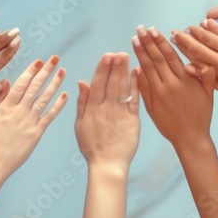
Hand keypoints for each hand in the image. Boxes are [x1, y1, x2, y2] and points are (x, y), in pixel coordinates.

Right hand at [0, 56, 68, 182]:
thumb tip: (5, 82)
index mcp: (5, 107)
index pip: (21, 84)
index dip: (31, 71)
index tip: (39, 61)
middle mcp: (19, 112)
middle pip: (34, 87)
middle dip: (46, 71)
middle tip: (55, 58)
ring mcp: (29, 122)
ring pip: (44, 99)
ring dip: (54, 84)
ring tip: (62, 71)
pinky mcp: (36, 134)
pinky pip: (49, 117)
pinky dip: (58, 106)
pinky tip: (65, 95)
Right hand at [75, 53, 139, 174]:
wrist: (108, 165)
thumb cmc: (92, 146)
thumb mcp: (80, 125)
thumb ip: (82, 102)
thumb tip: (81, 82)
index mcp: (92, 109)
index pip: (97, 84)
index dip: (102, 69)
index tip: (106, 55)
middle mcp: (106, 109)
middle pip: (111, 83)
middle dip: (115, 66)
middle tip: (119, 52)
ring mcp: (120, 114)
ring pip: (122, 88)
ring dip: (124, 71)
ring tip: (127, 56)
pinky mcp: (132, 120)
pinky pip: (134, 100)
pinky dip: (136, 86)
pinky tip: (137, 73)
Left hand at [131, 26, 213, 151]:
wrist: (190, 139)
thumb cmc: (201, 116)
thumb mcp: (209, 94)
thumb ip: (206, 76)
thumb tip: (204, 61)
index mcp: (185, 80)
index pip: (170, 55)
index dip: (161, 41)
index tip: (153, 30)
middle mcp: (171, 84)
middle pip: (156, 59)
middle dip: (147, 42)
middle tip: (140, 29)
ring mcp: (159, 94)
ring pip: (147, 69)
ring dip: (140, 53)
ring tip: (134, 39)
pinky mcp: (151, 104)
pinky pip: (143, 86)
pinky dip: (138, 74)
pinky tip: (133, 63)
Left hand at [173, 20, 217, 107]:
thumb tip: (209, 23)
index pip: (207, 38)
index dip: (194, 32)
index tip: (186, 28)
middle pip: (198, 51)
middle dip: (183, 42)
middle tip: (173, 35)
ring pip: (199, 66)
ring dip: (186, 56)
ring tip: (175, 48)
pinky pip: (206, 81)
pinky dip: (196, 73)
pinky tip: (188, 67)